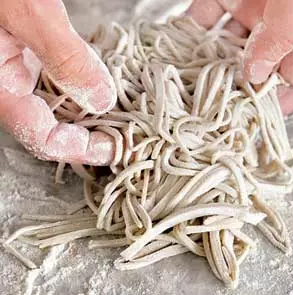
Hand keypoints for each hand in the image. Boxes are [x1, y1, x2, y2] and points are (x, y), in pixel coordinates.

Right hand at [0, 0, 116, 164]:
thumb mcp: (31, 13)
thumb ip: (64, 58)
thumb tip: (101, 100)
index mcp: (1, 86)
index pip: (41, 139)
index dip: (80, 149)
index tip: (114, 148)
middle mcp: (8, 87)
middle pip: (51, 132)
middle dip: (88, 140)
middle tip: (122, 140)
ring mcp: (18, 74)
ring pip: (55, 113)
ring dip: (87, 121)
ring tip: (118, 123)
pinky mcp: (27, 59)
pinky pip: (56, 89)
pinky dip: (81, 95)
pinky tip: (100, 93)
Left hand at [187, 0, 292, 114]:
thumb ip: (281, 34)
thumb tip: (255, 73)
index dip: (275, 106)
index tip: (249, 121)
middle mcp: (276, 29)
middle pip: (255, 72)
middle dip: (233, 89)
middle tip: (210, 107)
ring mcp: (250, 13)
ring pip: (226, 49)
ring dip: (207, 65)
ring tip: (188, 81)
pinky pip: (205, 19)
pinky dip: (191, 31)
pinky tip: (178, 44)